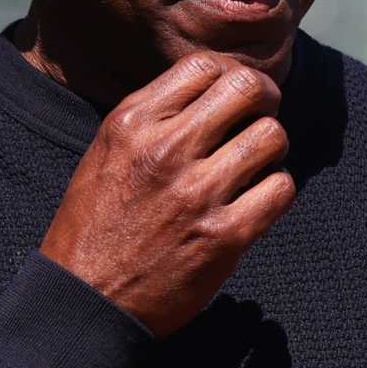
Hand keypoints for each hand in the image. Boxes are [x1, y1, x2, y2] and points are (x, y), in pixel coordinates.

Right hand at [41, 53, 294, 337]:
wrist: (85, 302)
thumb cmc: (95, 228)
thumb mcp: (107, 154)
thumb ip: (153, 118)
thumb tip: (214, 92)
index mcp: (132, 122)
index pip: (205, 65)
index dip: (229, 78)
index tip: (231, 102)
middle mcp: (165, 149)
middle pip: (248, 88)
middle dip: (263, 102)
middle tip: (256, 124)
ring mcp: (197, 193)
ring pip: (273, 136)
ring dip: (270, 150)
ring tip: (253, 169)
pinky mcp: (223, 236)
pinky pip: (281, 189)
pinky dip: (274, 193)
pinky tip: (253, 204)